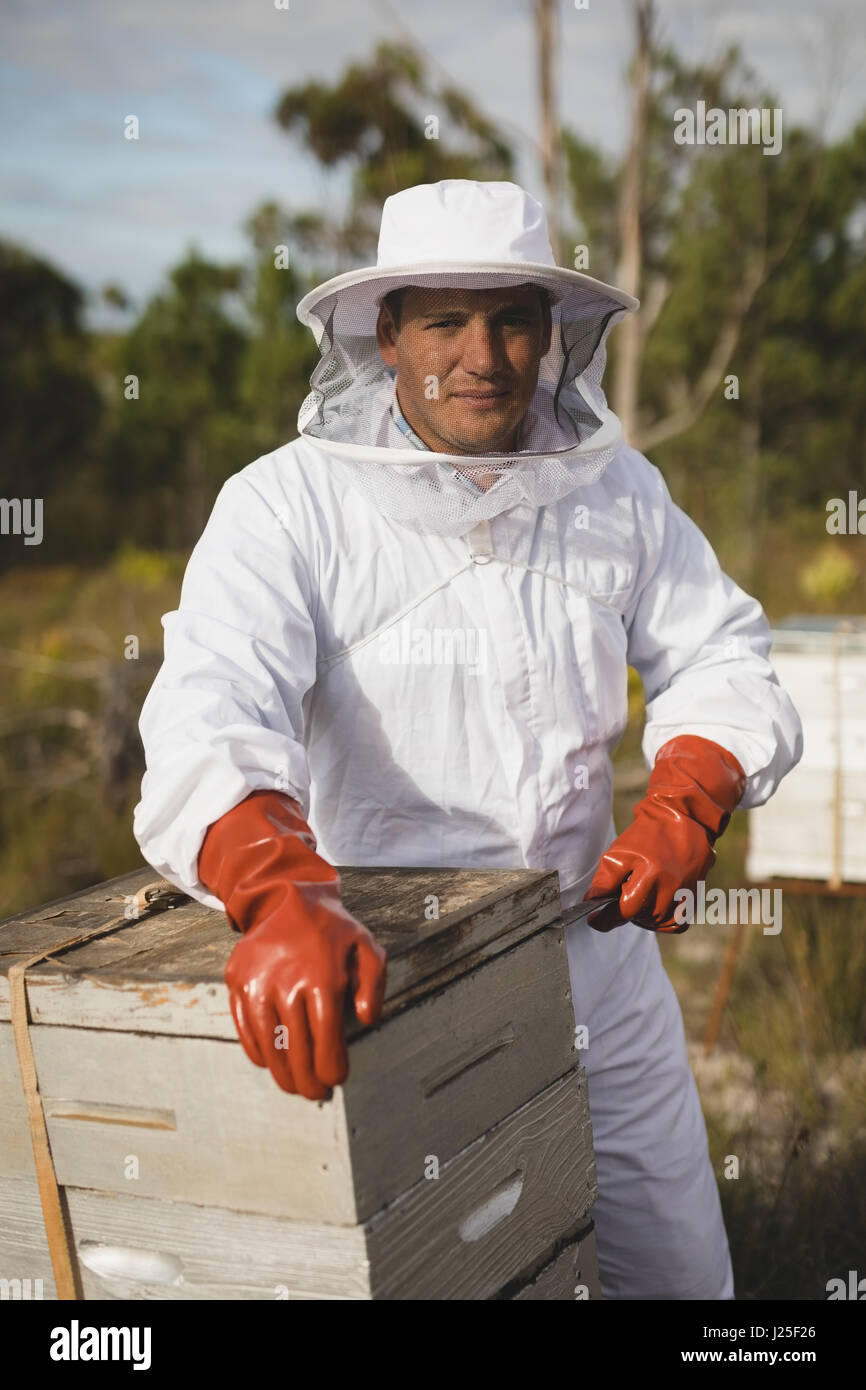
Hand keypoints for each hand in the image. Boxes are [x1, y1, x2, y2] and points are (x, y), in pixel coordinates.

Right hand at [198, 790, 386, 1099]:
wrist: (287, 897)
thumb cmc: (334, 930)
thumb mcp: (367, 948)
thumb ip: (373, 985)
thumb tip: (367, 1021)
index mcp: (322, 980)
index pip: (327, 1041)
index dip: (332, 1069)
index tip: (337, 1080)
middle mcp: (286, 985)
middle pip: (296, 1050)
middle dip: (308, 1080)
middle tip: (315, 1093)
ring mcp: (257, 984)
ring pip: (269, 1046)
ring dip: (281, 1073)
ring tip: (293, 1086)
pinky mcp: (237, 982)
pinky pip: (246, 1029)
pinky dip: (257, 1051)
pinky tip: (269, 1061)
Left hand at [582, 735, 745, 933]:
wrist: (683, 819)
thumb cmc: (646, 835)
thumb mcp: (619, 852)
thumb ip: (604, 880)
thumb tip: (592, 902)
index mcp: (651, 871)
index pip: (625, 909)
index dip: (606, 919)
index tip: (594, 920)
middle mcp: (671, 885)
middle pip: (640, 917)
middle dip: (623, 913)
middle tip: (617, 900)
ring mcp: (686, 892)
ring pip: (657, 922)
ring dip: (642, 917)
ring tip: (637, 898)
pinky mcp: (695, 895)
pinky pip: (676, 923)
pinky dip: (662, 921)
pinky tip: (653, 907)